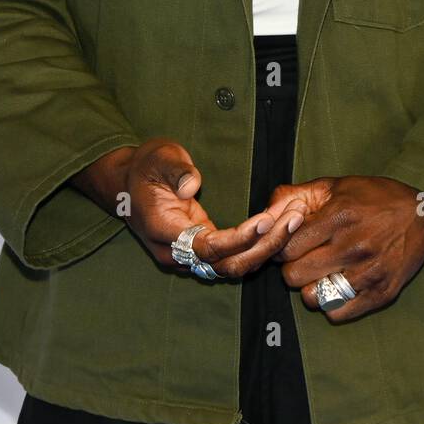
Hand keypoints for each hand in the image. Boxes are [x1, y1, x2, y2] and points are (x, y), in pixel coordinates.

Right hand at [118, 138, 308, 277]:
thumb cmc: (145, 166)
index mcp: (164, 231)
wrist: (127, 182)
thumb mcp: (158, 157)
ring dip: (268, 247)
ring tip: (295, 218)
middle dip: (265, 244)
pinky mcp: (203, 250)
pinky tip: (282, 224)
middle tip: (295, 215)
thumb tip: (192, 185)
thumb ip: (175, 170)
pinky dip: (260, 245)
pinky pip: (234, 257)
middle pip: (228, 264)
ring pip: (234, 265)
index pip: (208, 247)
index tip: (267, 220)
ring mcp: (190, 256)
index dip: (240, 238)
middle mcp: (177, 253)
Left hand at [260, 176, 423, 321]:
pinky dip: (331, 305)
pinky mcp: (381, 293)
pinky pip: (338, 313)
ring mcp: (367, 273)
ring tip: (319, 276)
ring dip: (310, 289)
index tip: (289, 246)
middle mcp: (352, 247)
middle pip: (294, 275)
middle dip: (292, 269)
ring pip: (313, 298)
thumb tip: (267, 209)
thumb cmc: (376, 198)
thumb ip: (299, 194)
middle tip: (303, 261)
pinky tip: (336, 289)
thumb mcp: (337, 185)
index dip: (281, 247)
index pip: (287, 246)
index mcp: (338, 217)